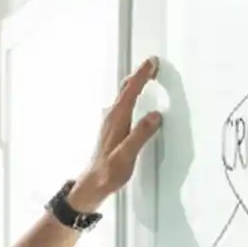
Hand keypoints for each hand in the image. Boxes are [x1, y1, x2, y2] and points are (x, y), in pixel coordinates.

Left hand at [69, 56, 164, 212]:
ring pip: (123, 96)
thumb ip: (141, 134)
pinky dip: (131, 95)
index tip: (152, 62)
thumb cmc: (108, 172)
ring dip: (135, 84)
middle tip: (152, 64)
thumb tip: (155, 116)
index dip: (142, 75)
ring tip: (146, 76)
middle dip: (139, 74)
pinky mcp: (111, 129)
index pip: (131, 90)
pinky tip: (133, 99)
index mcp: (117, 119)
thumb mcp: (127, 155)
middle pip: (126, 89)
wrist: (92, 184)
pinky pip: (122, 105)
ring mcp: (110, 122)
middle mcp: (111, 117)